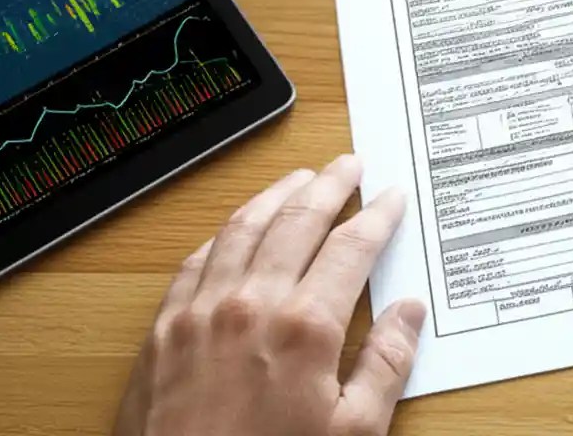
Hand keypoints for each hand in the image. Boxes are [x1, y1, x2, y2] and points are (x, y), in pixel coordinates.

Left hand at [112, 155, 424, 435]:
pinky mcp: (163, 330)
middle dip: (330, 186)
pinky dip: (224, 233)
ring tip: (300, 178)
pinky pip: (197, 260)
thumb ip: (386, 366)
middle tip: (350, 164)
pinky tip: (237, 227)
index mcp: (306, 327)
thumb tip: (409, 313)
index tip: (392, 197)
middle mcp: (251, 305)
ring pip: (243, 228)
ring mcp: (201, 312)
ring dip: (276, 196)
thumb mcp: (353, 434)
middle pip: (297, 221)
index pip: (352, 248)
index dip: (378, 216)